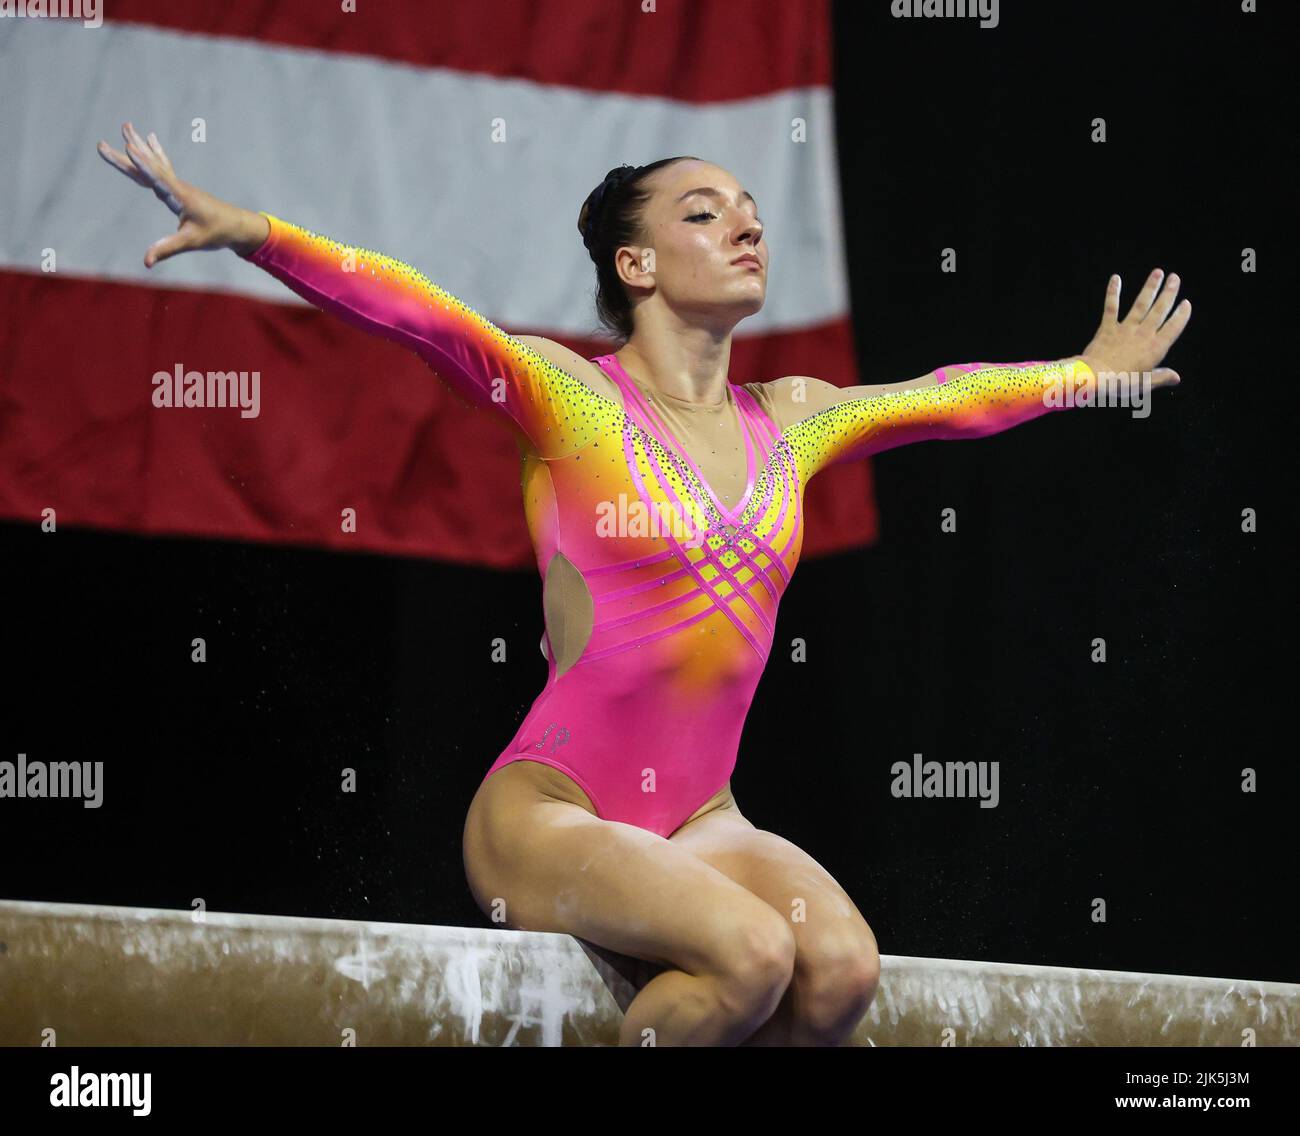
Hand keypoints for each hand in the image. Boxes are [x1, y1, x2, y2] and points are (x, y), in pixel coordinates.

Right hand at [96, 122, 267, 265]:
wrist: (236, 226)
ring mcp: (178, 184)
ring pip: (154, 163)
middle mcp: (177, 185)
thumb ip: (167, 249)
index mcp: (179, 196)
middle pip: (148, 167)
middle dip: (127, 155)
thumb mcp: (190, 242)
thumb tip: (146, 262)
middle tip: (101, 143)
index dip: (143, 164)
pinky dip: (153, 154)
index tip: (128, 147)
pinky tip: (150, 139)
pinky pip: (162, 167)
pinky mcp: (179, 188)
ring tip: (126, 126)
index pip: (157, 177)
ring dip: (139, 146)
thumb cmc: (216, 233)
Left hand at [1078, 269, 1190, 390]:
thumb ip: (1160, 377)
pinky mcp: (1108, 327)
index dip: (1181, 315)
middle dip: (1168, 293)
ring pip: (1141, 304)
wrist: (1095, 377)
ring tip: (1158, 273)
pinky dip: (1113, 292)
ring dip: (1150, 287)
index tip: (1186, 303)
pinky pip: (1111, 307)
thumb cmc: (1120, 383)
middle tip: (1175, 278)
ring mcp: (1125, 328)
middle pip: (1159, 310)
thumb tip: (1176, 377)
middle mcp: (1143, 334)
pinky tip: (1116, 278)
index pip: (1173, 327)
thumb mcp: (1144, 384)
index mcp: (1155, 348)